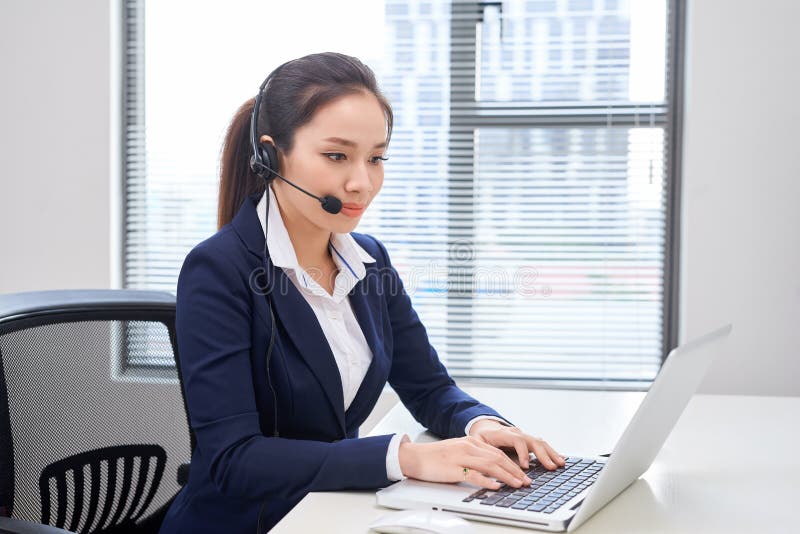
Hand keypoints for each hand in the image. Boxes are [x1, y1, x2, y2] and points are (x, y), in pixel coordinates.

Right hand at [398, 435, 532, 489]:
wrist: (413, 457)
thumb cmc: (434, 457)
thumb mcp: (458, 452)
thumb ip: (473, 457)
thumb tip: (491, 469)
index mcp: (470, 441)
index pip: (498, 452)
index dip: (513, 463)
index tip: (523, 473)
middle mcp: (468, 447)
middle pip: (498, 458)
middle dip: (515, 470)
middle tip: (526, 481)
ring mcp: (461, 457)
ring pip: (491, 465)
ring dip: (507, 476)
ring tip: (518, 484)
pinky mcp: (453, 468)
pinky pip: (474, 475)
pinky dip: (487, 481)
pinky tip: (496, 486)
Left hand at [468, 420, 565, 469]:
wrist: (485, 427)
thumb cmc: (481, 438)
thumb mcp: (477, 444)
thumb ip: (484, 453)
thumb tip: (491, 469)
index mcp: (503, 433)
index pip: (517, 440)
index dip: (522, 453)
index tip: (525, 466)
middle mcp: (516, 433)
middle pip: (533, 440)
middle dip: (543, 455)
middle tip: (551, 467)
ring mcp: (524, 436)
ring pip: (540, 442)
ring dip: (551, 453)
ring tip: (560, 464)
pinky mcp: (528, 442)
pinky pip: (542, 446)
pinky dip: (551, 452)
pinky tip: (560, 459)